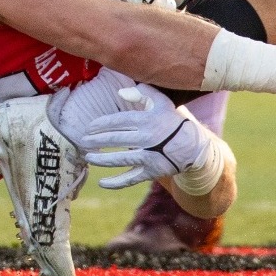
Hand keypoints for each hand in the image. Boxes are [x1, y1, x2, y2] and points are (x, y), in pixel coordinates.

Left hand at [75, 84, 220, 190]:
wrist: (192, 146)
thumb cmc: (171, 121)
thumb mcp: (161, 101)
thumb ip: (142, 92)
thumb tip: (120, 92)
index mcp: (146, 121)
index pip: (118, 121)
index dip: (101, 124)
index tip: (89, 127)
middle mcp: (146, 139)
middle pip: (116, 139)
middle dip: (97, 141)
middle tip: (83, 141)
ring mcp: (149, 157)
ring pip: (120, 160)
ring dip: (102, 159)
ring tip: (88, 157)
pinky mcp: (151, 172)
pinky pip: (131, 179)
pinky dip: (116, 183)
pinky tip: (102, 182)